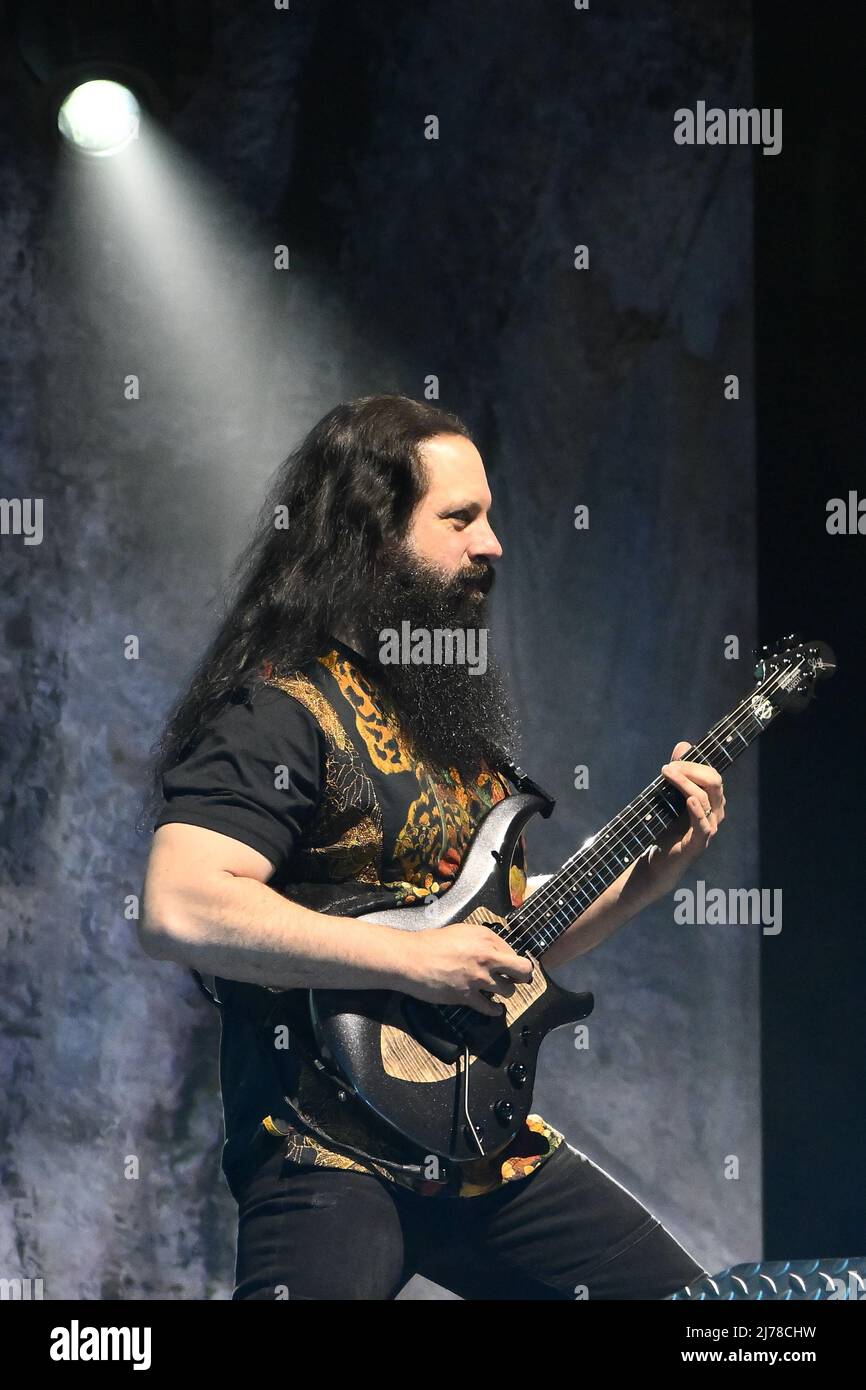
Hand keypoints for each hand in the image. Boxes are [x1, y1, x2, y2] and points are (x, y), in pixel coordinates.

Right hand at [401, 922, 534, 1016]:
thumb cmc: (430, 943)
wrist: (410, 959)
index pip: (513, 952)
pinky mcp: (467, 996)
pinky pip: (490, 1008)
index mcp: (486, 938)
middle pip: (522, 970)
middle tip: (518, 979)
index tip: (509, 965)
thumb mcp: (461, 932)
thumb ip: (481, 941)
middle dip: (523, 976)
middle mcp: (487, 957)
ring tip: (499, 991)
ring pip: (508, 991)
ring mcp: (479, 978)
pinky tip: (495, 1009)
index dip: (511, 959)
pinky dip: (494, 1010)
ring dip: (505, 992)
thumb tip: (495, 952)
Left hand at [646, 741, 725, 889]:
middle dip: (691, 770)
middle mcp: (715, 813)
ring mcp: (709, 828)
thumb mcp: (670, 797)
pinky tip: (689, 800)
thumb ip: (678, 773)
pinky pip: (704, 826)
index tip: (676, 757)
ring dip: (686, 783)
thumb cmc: (667, 828)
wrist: (658, 862)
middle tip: (669, 767)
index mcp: (712, 800)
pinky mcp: (698, 844)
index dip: (695, 763)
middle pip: (714, 783)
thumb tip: (683, 745)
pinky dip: (697, 811)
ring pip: (706, 799)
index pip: (712, 774)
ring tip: (668, 774)